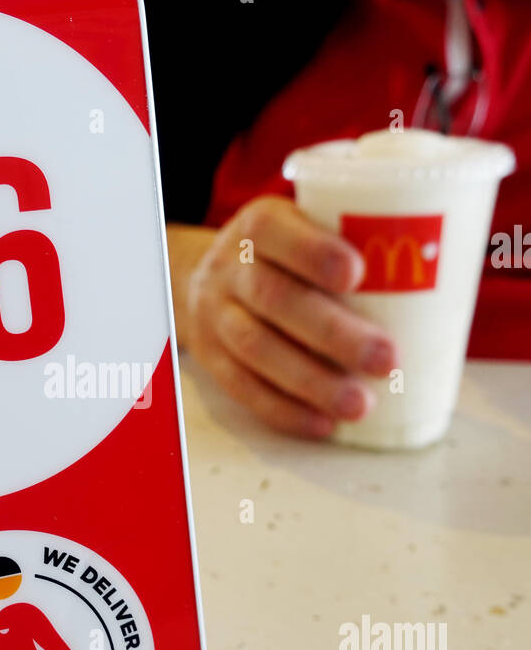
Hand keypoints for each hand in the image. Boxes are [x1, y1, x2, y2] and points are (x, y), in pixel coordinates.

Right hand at [168, 199, 398, 438]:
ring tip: (360, 404)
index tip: (357, 275)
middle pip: (273, 298)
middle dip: (332, 333)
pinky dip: (284, 408)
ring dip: (311, 381)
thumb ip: (352, 245)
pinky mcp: (210, 357)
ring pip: (256, 348)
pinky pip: (242, 386)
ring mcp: (214, 314)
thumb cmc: (285, 256)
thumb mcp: (305, 229)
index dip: (312, 253)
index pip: (275, 233)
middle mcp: (230, 267)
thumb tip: (440, 289)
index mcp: (259, 225)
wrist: (209, 279)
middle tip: (386, 359)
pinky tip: (323, 424)